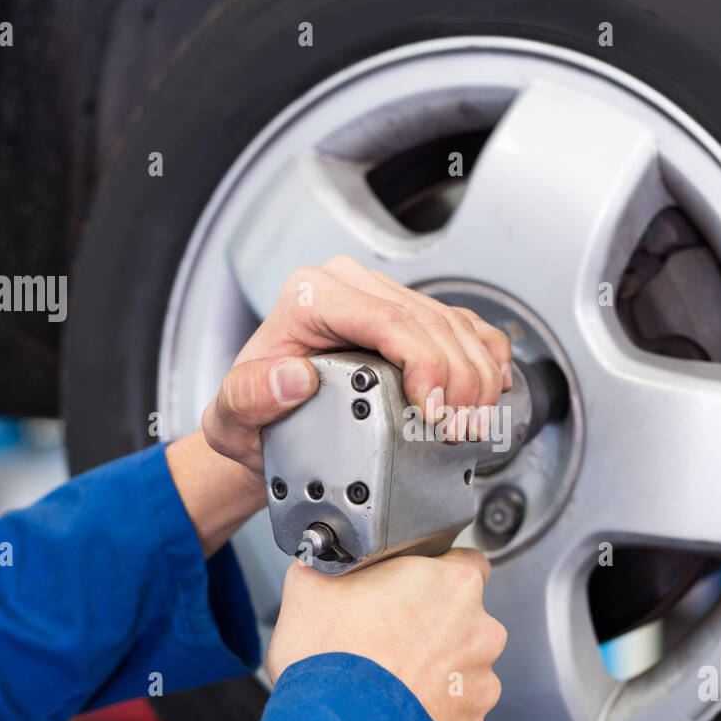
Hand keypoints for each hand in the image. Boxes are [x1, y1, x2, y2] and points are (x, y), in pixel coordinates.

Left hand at [201, 255, 513, 475]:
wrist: (271, 434)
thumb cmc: (254, 423)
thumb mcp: (231, 420)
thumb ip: (248, 397)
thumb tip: (294, 376)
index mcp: (310, 296)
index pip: (388, 318)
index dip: (426, 365)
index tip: (435, 413)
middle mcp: (349, 286)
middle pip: (430, 322)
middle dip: (458, 379)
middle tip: (457, 430)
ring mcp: (385, 297)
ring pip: (454, 324)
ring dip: (477, 375)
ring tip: (472, 423)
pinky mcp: (412, 317)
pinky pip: (464, 326)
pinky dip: (486, 358)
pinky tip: (489, 391)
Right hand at [267, 548, 506, 720]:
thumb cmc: (328, 657)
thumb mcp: (311, 584)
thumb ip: (334, 564)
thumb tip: (325, 562)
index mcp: (454, 585)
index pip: (467, 563)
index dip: (438, 574)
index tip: (414, 589)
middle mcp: (480, 633)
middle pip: (467, 622)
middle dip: (436, 630)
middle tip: (389, 641)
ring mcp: (480, 685)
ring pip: (463, 674)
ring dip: (436, 677)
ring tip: (390, 684)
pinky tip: (398, 718)